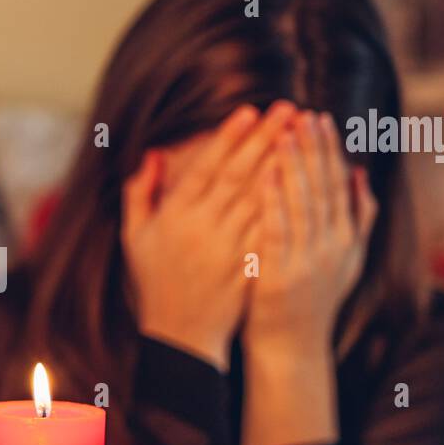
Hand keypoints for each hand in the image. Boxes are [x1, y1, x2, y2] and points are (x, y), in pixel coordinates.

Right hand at [121, 101, 297, 369]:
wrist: (180, 336)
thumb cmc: (154, 283)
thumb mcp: (135, 237)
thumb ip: (141, 193)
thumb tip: (153, 155)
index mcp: (175, 217)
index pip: (205, 169)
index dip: (228, 139)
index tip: (249, 111)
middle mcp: (203, 228)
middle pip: (240, 175)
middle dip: (266, 139)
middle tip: (290, 109)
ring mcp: (229, 248)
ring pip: (262, 198)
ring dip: (285, 164)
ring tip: (304, 136)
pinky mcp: (250, 266)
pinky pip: (273, 229)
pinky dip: (290, 204)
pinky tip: (308, 183)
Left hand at [239, 111, 376, 444]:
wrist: (291, 349)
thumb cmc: (310, 301)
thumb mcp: (346, 260)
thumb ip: (357, 216)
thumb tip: (360, 171)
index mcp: (346, 239)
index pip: (338, 185)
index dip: (329, 150)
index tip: (319, 118)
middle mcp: (332, 246)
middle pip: (323, 188)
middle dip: (313, 148)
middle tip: (303, 114)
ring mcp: (308, 260)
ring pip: (302, 203)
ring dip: (294, 165)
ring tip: (285, 132)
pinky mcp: (280, 273)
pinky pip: (277, 229)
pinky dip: (273, 199)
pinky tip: (266, 172)